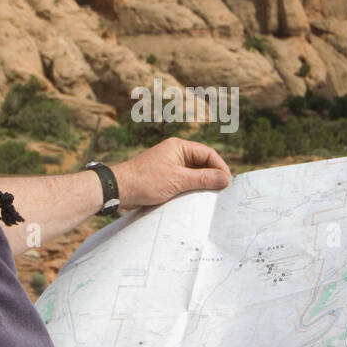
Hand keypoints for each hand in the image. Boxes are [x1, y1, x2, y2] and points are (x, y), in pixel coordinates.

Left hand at [111, 138, 230, 209]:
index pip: (208, 154)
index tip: (227, 182)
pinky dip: (191, 188)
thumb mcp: (178, 181)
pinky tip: (196, 198)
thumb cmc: (146, 181)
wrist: (119, 189)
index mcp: (179, 147)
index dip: (220, 167)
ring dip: (202, 184)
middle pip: (202, 163)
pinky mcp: (165, 177)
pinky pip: (184, 181)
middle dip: (212, 176)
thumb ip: (203, 179)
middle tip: (222, 191)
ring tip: (211, 196)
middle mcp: (176, 153)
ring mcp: (170, 165)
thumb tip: (225, 179)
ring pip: (194, 173)